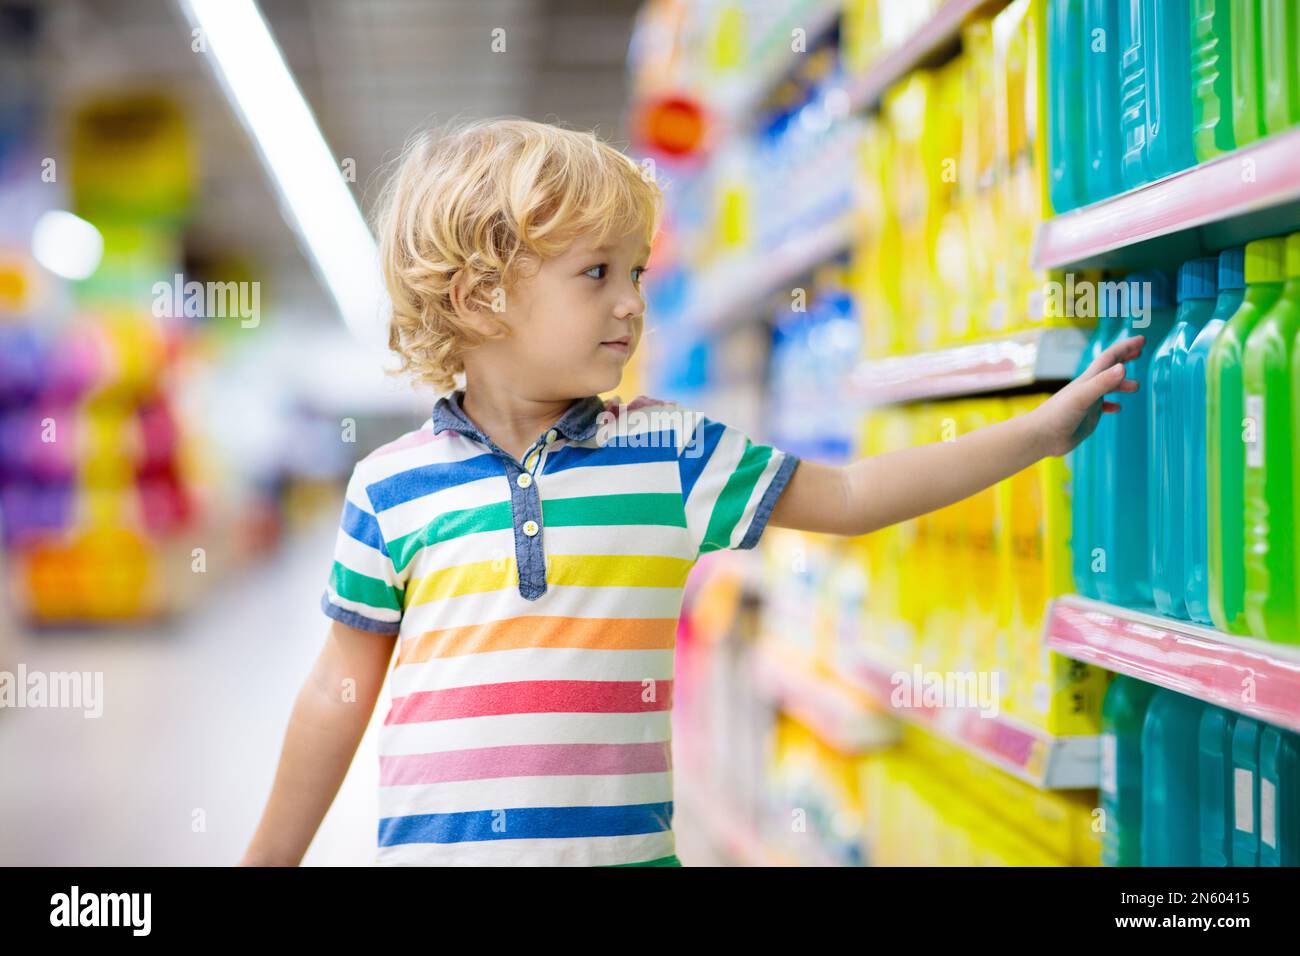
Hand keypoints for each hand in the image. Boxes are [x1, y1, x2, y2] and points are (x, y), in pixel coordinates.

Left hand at [1028, 335, 1144, 457]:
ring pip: (1108, 387)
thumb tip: (1123, 367)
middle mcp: (1089, 388)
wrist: (1040, 436)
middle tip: (1140, 351)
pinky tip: (1117, 408)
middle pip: (1109, 368)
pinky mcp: (1086, 416)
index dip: (1126, 347)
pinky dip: (1111, 404)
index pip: (1110, 357)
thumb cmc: (1056, 416)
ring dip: (1121, 383)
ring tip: (1136, 386)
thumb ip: (1102, 383)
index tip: (1142, 340)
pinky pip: (1102, 407)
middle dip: (1125, 357)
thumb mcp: (1082, 397)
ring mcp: (1088, 402)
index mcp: (1088, 379)